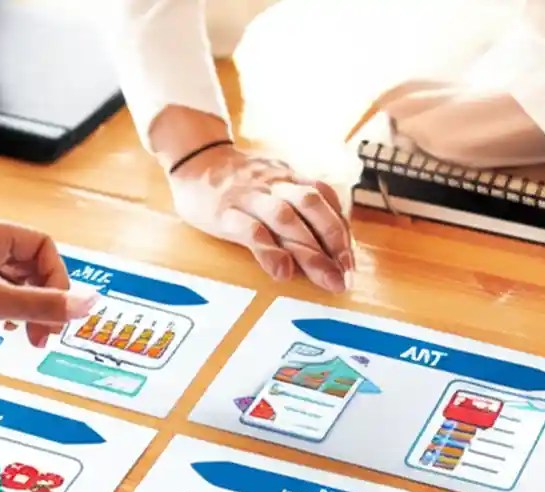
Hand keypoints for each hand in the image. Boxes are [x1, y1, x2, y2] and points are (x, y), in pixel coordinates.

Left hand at [0, 217, 96, 394]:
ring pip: (17, 286)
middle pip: (34, 267)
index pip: (44, 247)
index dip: (58, 279)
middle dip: (46, 300)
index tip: (58, 312)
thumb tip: (89, 304)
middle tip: (46, 333)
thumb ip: (44, 304)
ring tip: (29, 337)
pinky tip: (6, 331)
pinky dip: (10, 315)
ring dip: (30, 311)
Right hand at [169, 143, 352, 292]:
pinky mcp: (223, 212)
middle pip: (312, 207)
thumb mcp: (274, 181)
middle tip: (345, 276)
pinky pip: (250, 230)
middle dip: (335, 242)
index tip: (350, 263)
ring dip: (310, 251)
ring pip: (285, 218)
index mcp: (289, 178)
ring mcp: (249, 196)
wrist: (195, 159)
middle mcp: (274, 184)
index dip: (342, 231)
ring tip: (325, 279)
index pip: (325, 199)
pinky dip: (269, 252)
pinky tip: (282, 272)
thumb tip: (326, 238)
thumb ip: (297, 202)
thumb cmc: (239, 180)